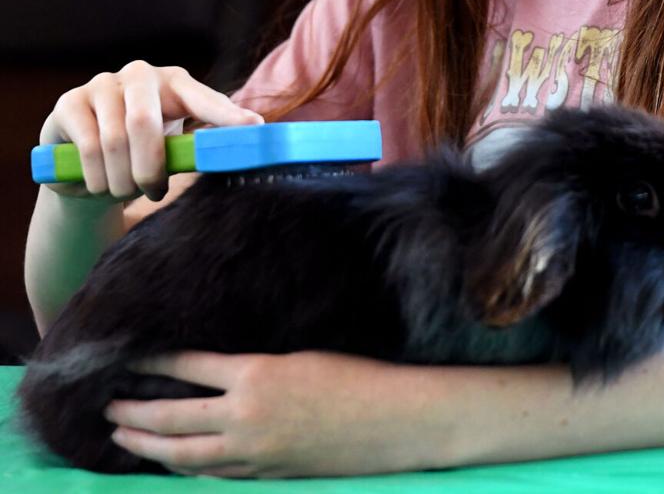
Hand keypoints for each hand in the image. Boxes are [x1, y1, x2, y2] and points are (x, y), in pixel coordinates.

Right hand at [38, 61, 262, 202]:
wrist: (85, 166)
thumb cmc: (141, 153)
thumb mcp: (172, 149)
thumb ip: (199, 147)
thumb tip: (242, 151)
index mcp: (176, 82)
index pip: (204, 97)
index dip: (227, 115)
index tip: (254, 129)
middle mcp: (141, 74)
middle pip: (144, 122)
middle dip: (148, 166)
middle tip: (153, 191)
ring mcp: (103, 84)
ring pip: (113, 140)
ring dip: (121, 179)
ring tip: (126, 189)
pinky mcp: (70, 101)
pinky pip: (87, 146)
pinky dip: (97, 176)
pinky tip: (101, 184)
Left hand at [104, 350, 451, 477]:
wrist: (390, 421)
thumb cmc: (355, 376)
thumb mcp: (300, 357)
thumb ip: (254, 368)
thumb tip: (217, 369)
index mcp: (255, 375)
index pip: (187, 368)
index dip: (152, 364)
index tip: (125, 358)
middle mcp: (246, 416)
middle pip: (173, 418)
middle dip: (134, 412)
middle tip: (105, 405)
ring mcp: (254, 452)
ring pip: (185, 455)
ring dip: (148, 445)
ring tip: (123, 436)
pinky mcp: (267, 474)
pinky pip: (214, 474)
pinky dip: (186, 468)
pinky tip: (173, 463)